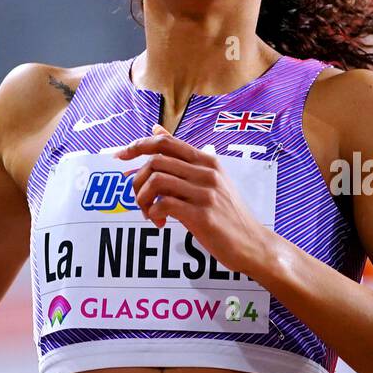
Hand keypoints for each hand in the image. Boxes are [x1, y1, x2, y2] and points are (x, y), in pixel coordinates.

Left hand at [114, 123, 271, 275]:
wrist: (252, 243)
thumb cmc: (228, 213)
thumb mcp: (210, 179)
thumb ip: (183, 157)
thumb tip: (156, 129)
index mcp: (208, 161)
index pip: (165, 142)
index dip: (137, 145)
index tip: (120, 157)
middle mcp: (207, 173)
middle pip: (155, 161)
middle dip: (136, 180)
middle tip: (139, 198)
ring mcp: (206, 193)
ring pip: (156, 181)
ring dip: (142, 198)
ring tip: (148, 212)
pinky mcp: (202, 215)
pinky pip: (163, 204)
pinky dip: (153, 213)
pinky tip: (160, 222)